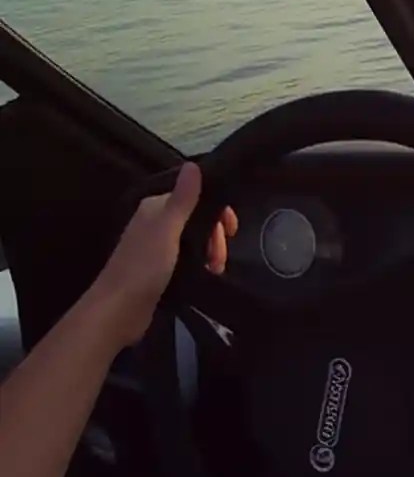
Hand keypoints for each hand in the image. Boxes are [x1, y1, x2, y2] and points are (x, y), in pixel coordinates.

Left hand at [86, 162, 237, 346]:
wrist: (118, 311)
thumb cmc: (143, 267)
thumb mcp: (168, 230)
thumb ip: (183, 199)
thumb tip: (195, 165)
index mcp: (156, 208)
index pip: (195, 197)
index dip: (217, 211)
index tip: (232, 231)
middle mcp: (155, 223)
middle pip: (197, 219)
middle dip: (215, 236)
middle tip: (219, 259)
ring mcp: (157, 247)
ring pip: (195, 240)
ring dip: (210, 252)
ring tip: (215, 270)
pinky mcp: (160, 269)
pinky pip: (188, 259)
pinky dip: (200, 265)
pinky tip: (205, 275)